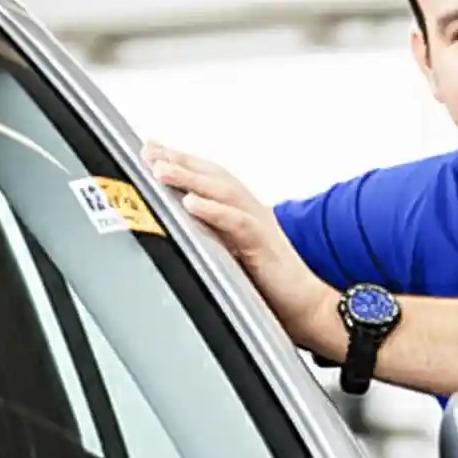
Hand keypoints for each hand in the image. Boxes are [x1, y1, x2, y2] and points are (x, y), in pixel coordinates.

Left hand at [140, 141, 338, 345]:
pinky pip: (237, 223)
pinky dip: (214, 211)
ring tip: (162, 169)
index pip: (210, 179)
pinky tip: (191, 203)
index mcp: (244, 214)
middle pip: (213, 176)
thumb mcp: (234, 259)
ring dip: (190, 178)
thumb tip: (177, 237)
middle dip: (180, 161)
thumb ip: (212, 242)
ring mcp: (259, 225)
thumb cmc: (275, 288)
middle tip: (150, 151)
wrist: (308, 307)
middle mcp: (252, 212)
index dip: (182, 163)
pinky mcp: (264, 245)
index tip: (152, 151)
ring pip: (223, 192)